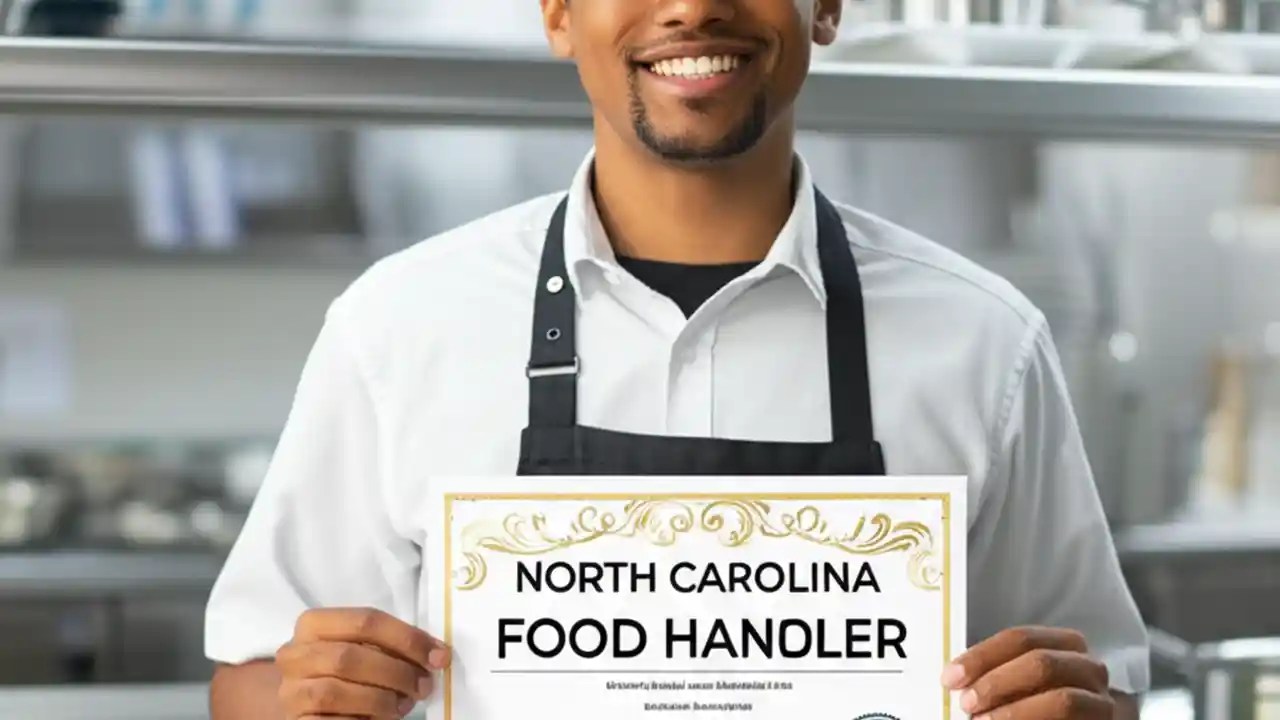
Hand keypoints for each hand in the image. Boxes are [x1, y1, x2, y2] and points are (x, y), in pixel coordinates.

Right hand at [275, 607, 451, 719]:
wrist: (304, 697)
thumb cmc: (342, 668)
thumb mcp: (360, 646)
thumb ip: (390, 645)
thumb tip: (436, 654)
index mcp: (313, 624)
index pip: (365, 621)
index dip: (407, 638)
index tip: (439, 655)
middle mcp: (294, 654)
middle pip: (351, 657)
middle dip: (397, 672)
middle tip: (425, 685)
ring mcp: (290, 690)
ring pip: (337, 692)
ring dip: (381, 700)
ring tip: (405, 705)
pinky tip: (382, 719)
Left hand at [942, 627, 1111, 719]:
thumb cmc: (1038, 701)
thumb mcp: (1019, 682)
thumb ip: (997, 676)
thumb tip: (954, 681)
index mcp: (1066, 645)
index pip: (1021, 639)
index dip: (982, 656)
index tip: (951, 677)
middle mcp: (1090, 669)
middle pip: (1042, 664)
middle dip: (998, 682)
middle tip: (966, 702)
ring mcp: (1103, 701)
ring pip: (1063, 700)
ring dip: (1017, 712)